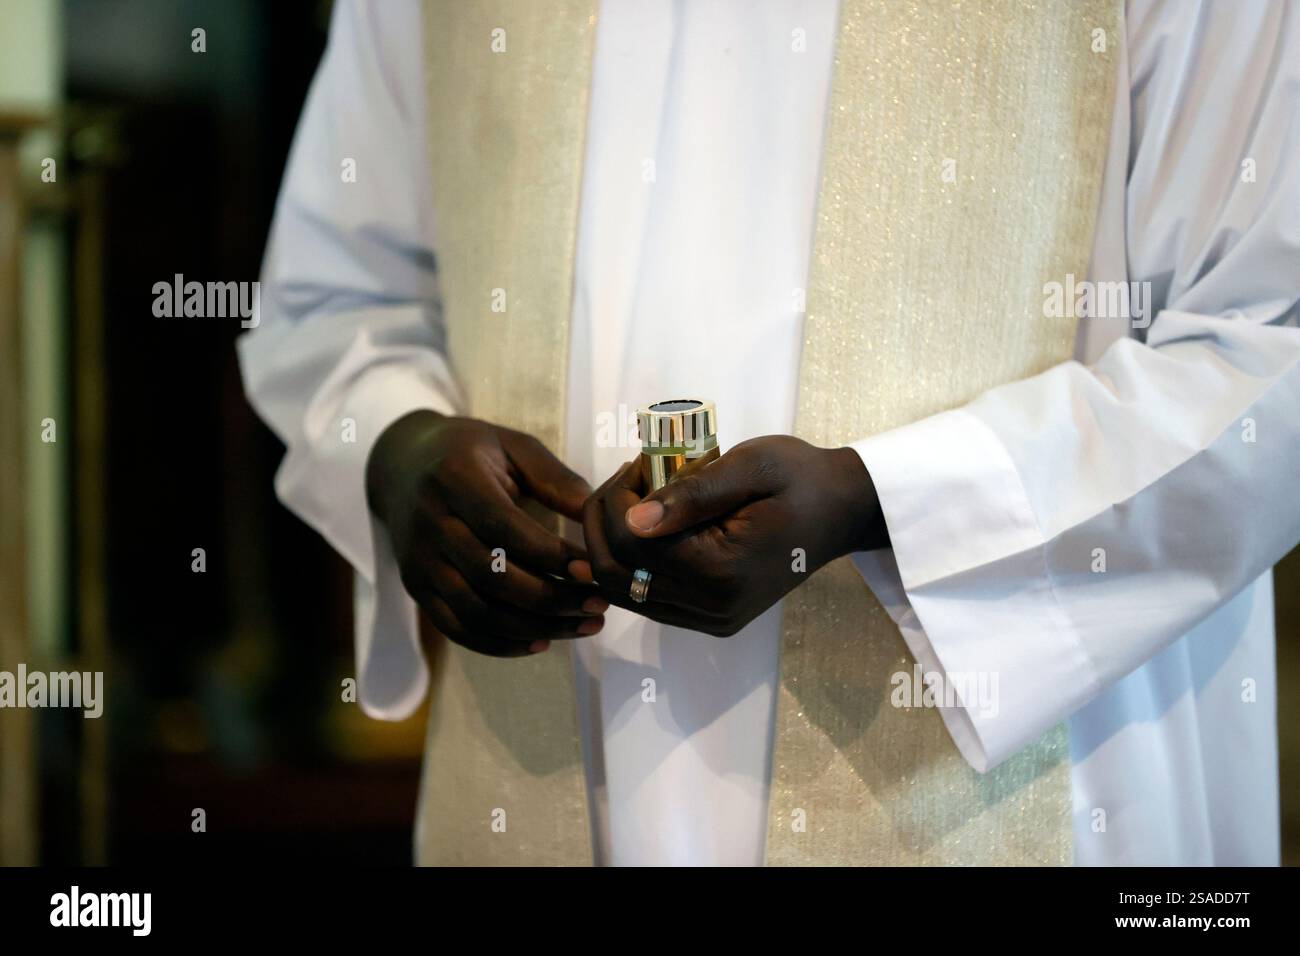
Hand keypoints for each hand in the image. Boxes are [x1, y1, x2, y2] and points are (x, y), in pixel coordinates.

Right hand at [366, 410, 606, 656]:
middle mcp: (429, 523)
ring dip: (535, 627)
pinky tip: (542, 640)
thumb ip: (555, 479)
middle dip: (552, 598)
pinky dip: (501, 644)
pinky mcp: (416, 589)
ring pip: (476, 612)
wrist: (402, 464)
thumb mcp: (513, 447)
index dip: (551, 554)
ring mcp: (418, 561)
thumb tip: (595, 517)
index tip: (593, 570)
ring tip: (583, 626)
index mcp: (454, 479)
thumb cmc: (471, 453)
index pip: (504, 527)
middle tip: (599, 605)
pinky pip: (457, 629)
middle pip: (491, 576)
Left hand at [582, 436, 885, 635]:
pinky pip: (647, 598)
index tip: (642, 462)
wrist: (841, 510)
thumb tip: (633, 519)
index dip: (617, 498)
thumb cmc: (799, 477)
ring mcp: (710, 620)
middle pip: (616, 574)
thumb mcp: (750, 467)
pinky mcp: (710, 620)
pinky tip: (651, 525)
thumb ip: (691, 493)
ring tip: (640, 498)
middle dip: (604, 520)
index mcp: (721, 572)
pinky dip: (633, 562)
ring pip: (623, 591)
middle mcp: (712, 608)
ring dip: (613, 542)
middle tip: (633, 478)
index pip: (630, 543)